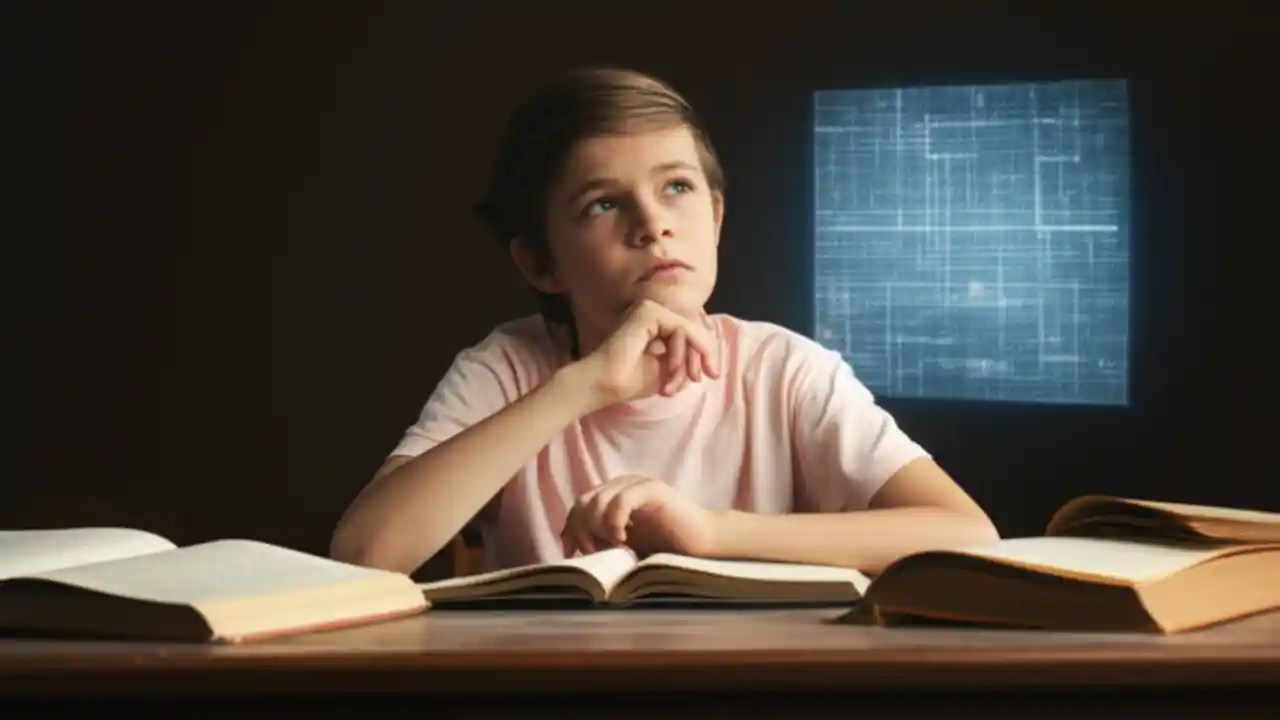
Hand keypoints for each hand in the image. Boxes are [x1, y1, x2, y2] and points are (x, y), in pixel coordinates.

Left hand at [560, 475, 719, 557]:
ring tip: (614, 548)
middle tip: (596, 553)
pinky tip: (624, 540)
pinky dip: (614, 521)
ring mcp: (637, 485)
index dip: (571, 529)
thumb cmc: (666, 548)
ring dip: (598, 529)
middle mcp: (622, 485)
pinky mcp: (653, 489)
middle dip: (582, 531)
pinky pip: (620, 499)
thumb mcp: (624, 545)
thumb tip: (568, 546)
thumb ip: (600, 539)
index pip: (578, 506)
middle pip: (583, 502)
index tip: (573, 555)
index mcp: (613, 496)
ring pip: (597, 500)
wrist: (704, 544)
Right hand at [576, 299, 720, 410]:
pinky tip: (673, 368)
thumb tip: (707, 350)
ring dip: (690, 358)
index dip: (705, 351)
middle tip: (708, 377)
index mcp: (656, 324)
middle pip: (695, 327)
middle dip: (704, 354)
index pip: (692, 330)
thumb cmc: (630, 381)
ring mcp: (650, 309)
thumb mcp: (669, 369)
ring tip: (678, 381)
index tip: (711, 375)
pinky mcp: (648, 312)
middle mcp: (653, 312)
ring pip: (689, 329)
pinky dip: (682, 350)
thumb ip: (687, 356)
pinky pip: (680, 327)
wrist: (604, 385)